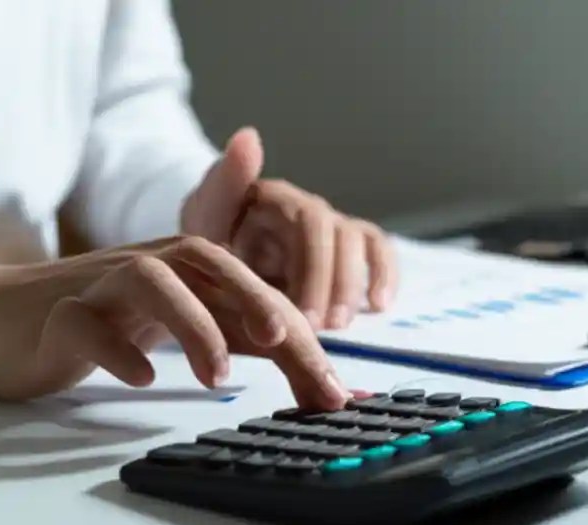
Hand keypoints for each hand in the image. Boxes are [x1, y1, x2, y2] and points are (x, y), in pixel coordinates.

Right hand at [0, 235, 350, 407]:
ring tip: (216, 377)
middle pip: (212, 266)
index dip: (299, 335)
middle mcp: (152, 266)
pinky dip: (117, 348)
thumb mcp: (190, 329)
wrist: (2, 320)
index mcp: (190, 269)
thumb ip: (252, 344)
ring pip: (151, 281)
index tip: (334, 390)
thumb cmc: (111, 324)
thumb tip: (326, 386)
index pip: (255, 290)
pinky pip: (86, 321)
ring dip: (191, 324)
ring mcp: (103, 286)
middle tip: (285, 345)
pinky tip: (142, 377)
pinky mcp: (59, 316)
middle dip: (255, 300)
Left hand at [180, 127, 397, 329]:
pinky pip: (378, 253)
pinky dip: (385, 276)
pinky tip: (378, 306)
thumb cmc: (209, 238)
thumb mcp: (203, 215)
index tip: (304, 310)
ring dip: (353, 288)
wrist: (211, 258)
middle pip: (338, 237)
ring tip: (338, 326)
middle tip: (318, 327)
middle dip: (333, 286)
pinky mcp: (347, 249)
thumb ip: (225, 183)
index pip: (310, 222)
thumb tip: (249, 135)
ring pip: (361, 246)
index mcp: (278, 197)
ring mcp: (331, 226)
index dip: (314, 267)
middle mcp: (310, 208)